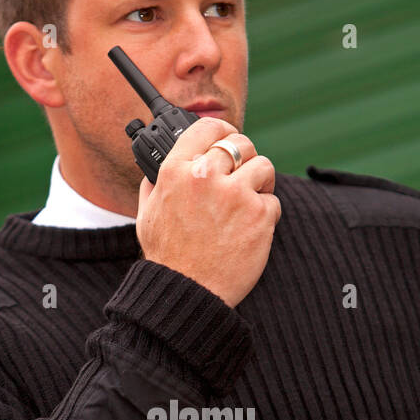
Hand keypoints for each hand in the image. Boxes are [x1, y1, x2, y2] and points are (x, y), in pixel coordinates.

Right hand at [135, 116, 279, 307]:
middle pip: (240, 143)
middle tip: (243, 175)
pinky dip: (266, 213)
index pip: (207, 127)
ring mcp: (234, 195)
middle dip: (245, 157)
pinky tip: (250, 228)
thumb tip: (155, 170)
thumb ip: (153, 186)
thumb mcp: (147, 216)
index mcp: (176, 171)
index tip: (229, 137)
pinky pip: (273, 201)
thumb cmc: (168, 258)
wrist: (189, 291)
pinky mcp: (258, 216)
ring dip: (260, 182)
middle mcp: (205, 177)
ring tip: (249, 202)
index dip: (223, 130)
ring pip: (263, 166)